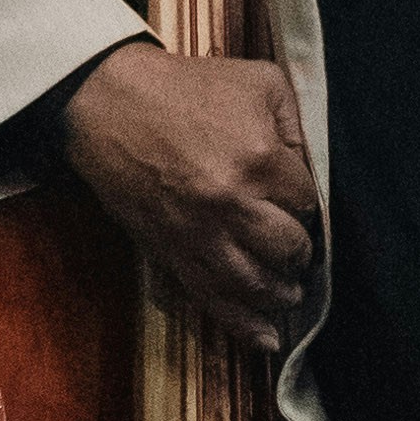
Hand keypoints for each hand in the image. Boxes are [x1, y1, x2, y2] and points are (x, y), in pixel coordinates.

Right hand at [60, 41, 318, 355]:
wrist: (108, 103)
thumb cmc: (183, 88)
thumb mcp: (256, 81)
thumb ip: (296, 121)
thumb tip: (311, 166)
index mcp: (260, 160)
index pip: (307, 204)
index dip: (308, 207)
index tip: (300, 205)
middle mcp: (233, 206)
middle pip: (289, 250)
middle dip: (300, 252)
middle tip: (299, 248)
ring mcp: (201, 235)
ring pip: (256, 285)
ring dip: (281, 293)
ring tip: (289, 290)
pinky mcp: (172, 253)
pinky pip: (213, 299)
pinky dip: (244, 325)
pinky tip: (267, 339)